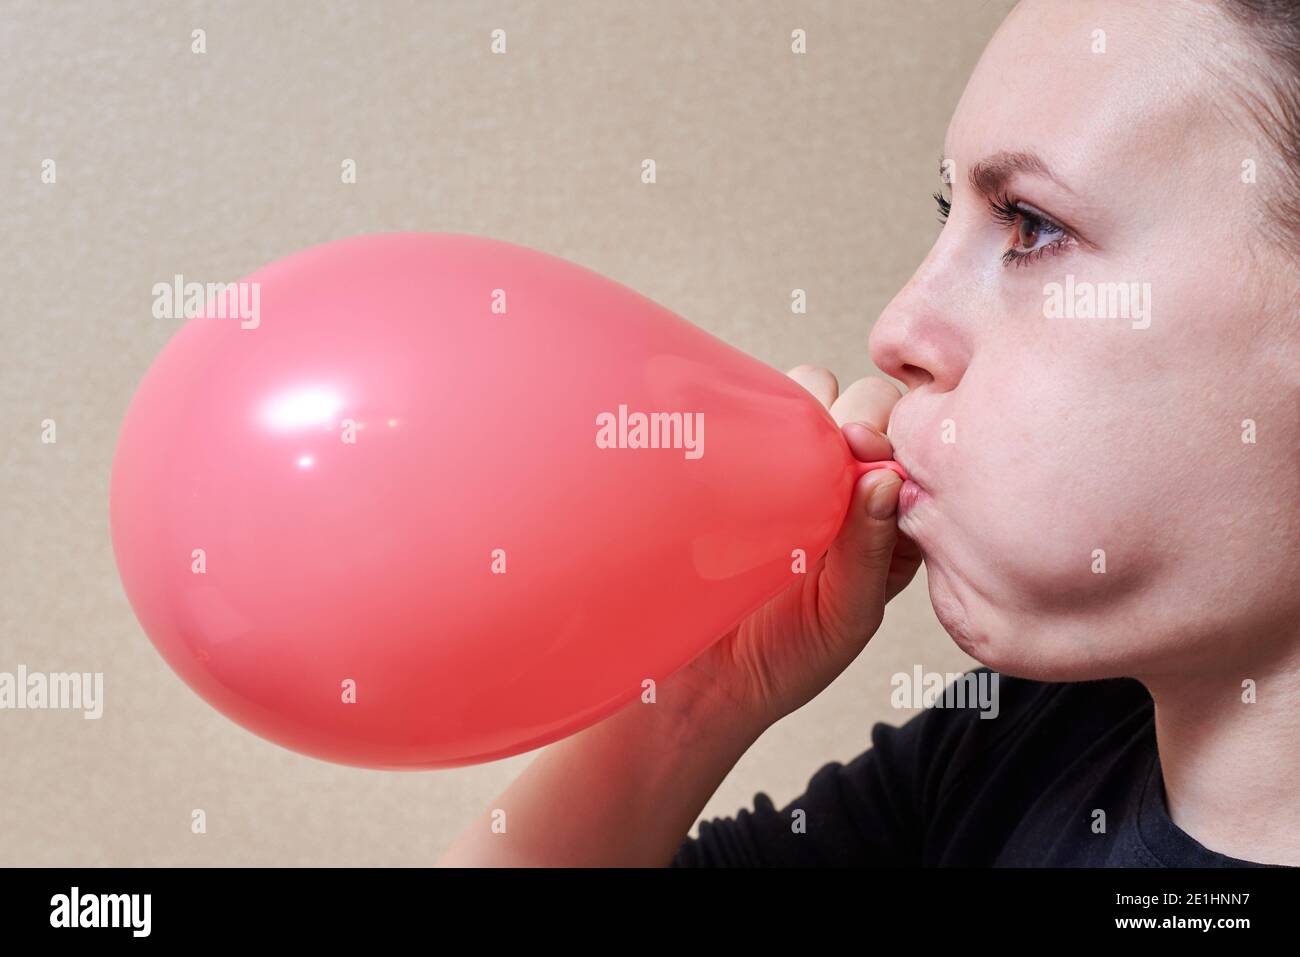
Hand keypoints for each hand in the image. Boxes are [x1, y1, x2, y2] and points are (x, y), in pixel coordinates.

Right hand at [667, 366, 922, 730]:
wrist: (703, 673)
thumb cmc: (787, 655)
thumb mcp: (847, 614)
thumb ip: (872, 551)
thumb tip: (886, 477)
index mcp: (889, 519)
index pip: (910, 448)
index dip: (896, 439)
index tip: (867, 450)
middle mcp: (848, 483)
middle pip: (870, 407)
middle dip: (858, 417)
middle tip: (835, 448)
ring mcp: (792, 464)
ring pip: (816, 393)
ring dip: (807, 407)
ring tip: (789, 451)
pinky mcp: (742, 455)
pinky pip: (759, 406)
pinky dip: (762, 407)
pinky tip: (755, 440)